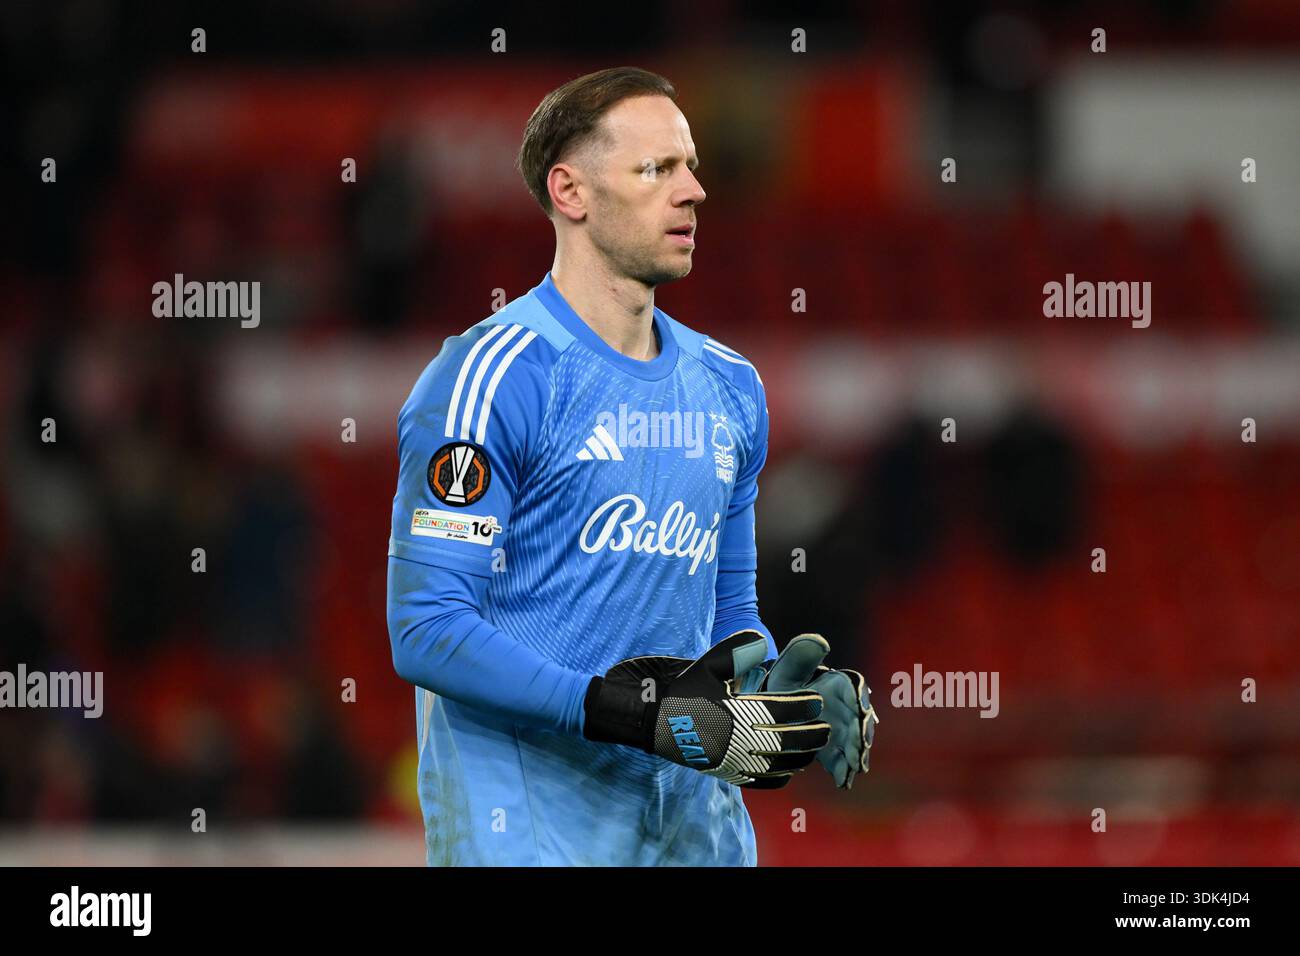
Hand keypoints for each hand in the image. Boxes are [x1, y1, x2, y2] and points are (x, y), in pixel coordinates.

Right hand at [582, 631, 831, 787]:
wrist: (652, 722)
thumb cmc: (683, 691)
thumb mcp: (707, 664)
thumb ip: (737, 651)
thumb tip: (764, 642)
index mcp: (737, 712)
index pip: (781, 710)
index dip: (803, 706)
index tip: (817, 701)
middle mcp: (738, 740)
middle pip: (787, 741)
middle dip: (812, 735)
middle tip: (826, 728)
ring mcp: (733, 761)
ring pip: (778, 765)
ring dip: (801, 757)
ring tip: (813, 748)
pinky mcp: (727, 774)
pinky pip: (760, 782)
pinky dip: (779, 777)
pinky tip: (789, 769)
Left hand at [743, 634, 878, 789]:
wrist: (770, 709)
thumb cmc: (781, 684)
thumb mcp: (787, 668)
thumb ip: (801, 655)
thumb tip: (820, 642)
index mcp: (838, 684)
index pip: (855, 688)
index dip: (862, 699)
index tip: (863, 710)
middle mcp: (845, 708)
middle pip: (860, 719)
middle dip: (862, 733)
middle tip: (861, 746)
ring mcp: (841, 731)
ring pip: (855, 742)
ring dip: (858, 754)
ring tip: (856, 766)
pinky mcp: (833, 750)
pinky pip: (842, 761)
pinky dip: (844, 772)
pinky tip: (843, 783)